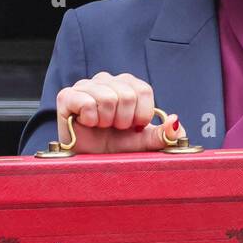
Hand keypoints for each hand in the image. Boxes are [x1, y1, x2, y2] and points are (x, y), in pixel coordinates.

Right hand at [55, 73, 185, 153]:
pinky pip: (87, 103)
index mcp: (127, 85)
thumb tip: (176, 122)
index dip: (142, 114)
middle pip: (127, 94)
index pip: (143, 89)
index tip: (134, 127)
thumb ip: (162, 135)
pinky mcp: (67, 95)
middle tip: (114, 128)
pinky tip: (86, 124)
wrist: (87, 162)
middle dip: (124, 121)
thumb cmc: (114, 149)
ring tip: (100, 127)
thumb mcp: (143, 143)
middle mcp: (106, 80)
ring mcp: (86, 86)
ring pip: (108, 98)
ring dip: (106, 121)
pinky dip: (90, 120)